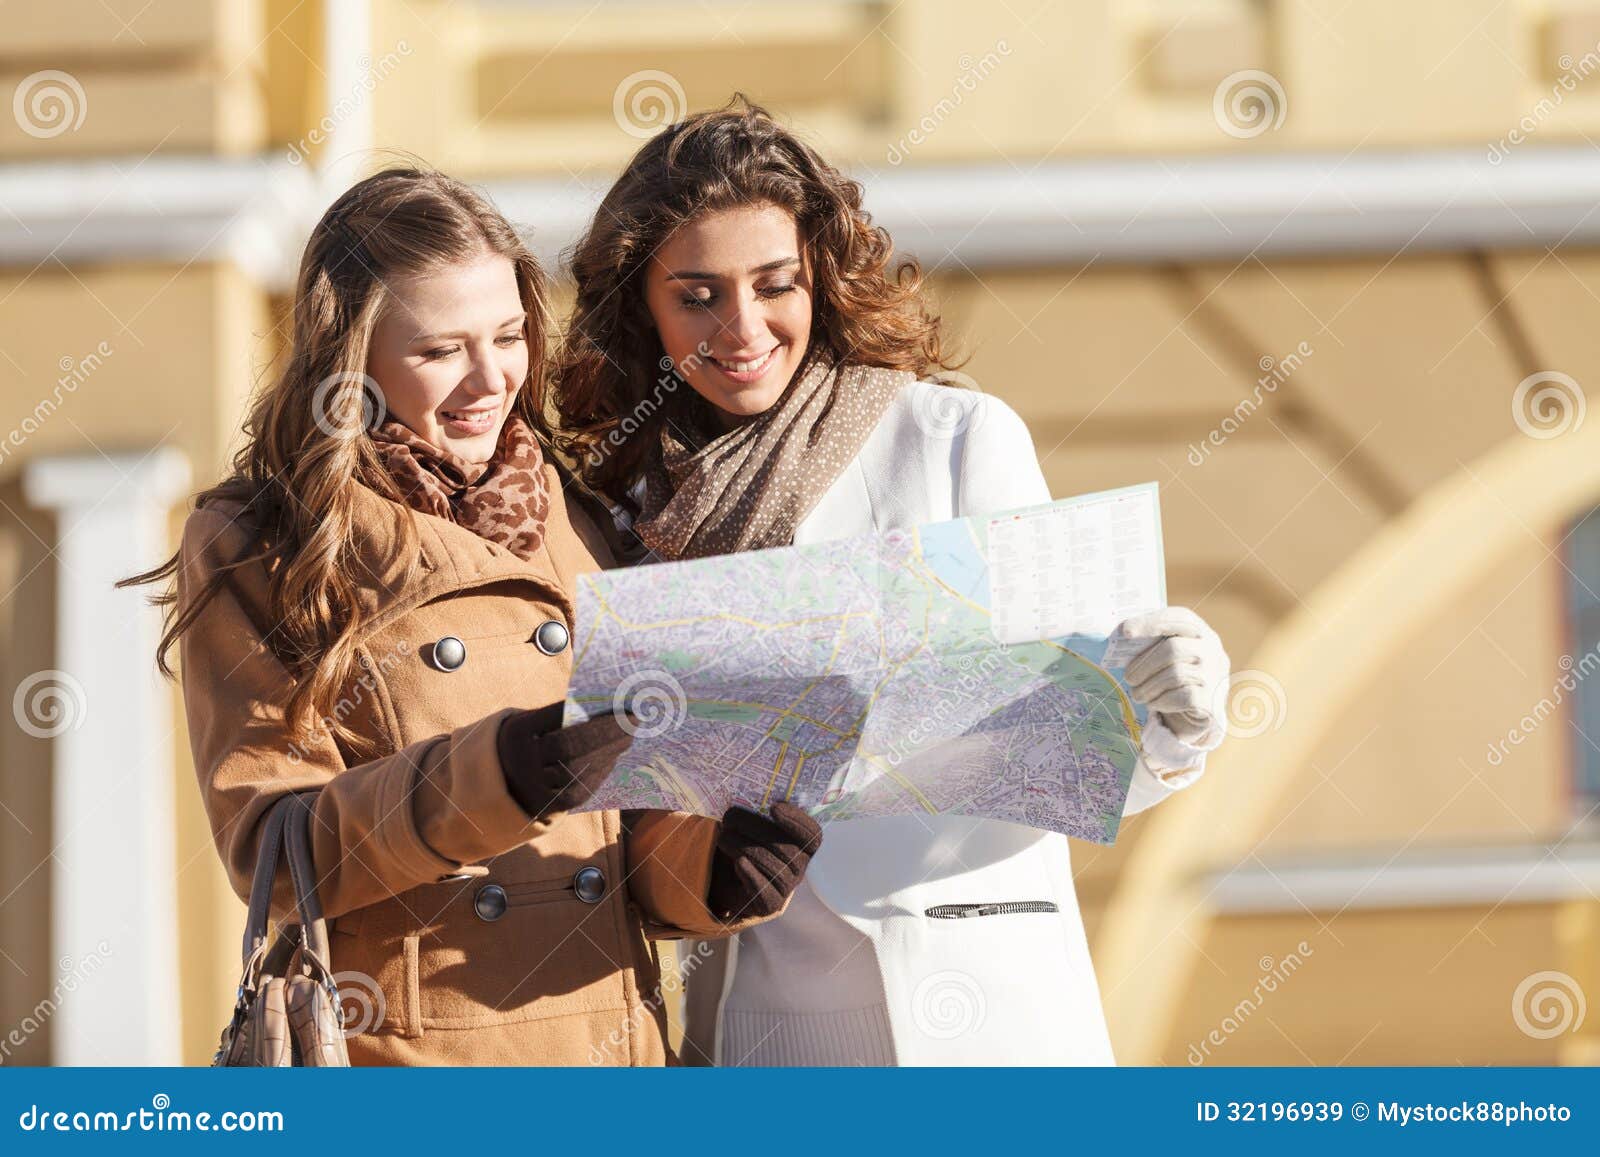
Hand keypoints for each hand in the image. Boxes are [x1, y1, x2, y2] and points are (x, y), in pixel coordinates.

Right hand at [496, 703, 632, 818]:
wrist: (501, 778)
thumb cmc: (530, 740)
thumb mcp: (535, 722)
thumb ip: (562, 715)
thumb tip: (607, 706)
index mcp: (519, 732)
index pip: (557, 717)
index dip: (590, 714)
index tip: (620, 706)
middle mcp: (520, 761)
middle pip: (569, 747)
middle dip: (606, 733)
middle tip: (633, 721)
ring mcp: (530, 787)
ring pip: (575, 772)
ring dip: (606, 754)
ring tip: (627, 738)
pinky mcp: (543, 807)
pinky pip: (576, 794)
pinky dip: (597, 776)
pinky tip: (611, 760)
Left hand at [706, 802, 822, 921]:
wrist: (726, 880)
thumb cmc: (743, 847)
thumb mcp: (751, 829)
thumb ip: (758, 815)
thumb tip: (747, 799)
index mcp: (802, 846)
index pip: (812, 835)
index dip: (798, 820)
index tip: (774, 807)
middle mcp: (800, 868)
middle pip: (788, 849)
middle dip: (757, 828)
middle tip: (730, 817)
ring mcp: (787, 888)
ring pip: (774, 868)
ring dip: (746, 848)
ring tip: (723, 837)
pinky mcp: (770, 904)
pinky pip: (765, 891)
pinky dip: (752, 875)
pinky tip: (739, 862)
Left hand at [1103, 607, 1229, 774]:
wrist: (1200, 712)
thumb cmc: (1177, 678)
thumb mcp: (1170, 656)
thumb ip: (1154, 644)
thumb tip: (1119, 640)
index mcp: (1202, 633)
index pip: (1180, 617)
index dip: (1151, 622)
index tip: (1125, 631)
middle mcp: (1213, 651)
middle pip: (1173, 649)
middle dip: (1144, 664)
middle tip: (1128, 678)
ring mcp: (1214, 676)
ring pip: (1174, 674)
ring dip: (1148, 686)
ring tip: (1137, 694)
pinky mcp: (1210, 699)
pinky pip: (1180, 697)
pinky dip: (1160, 700)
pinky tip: (1153, 703)